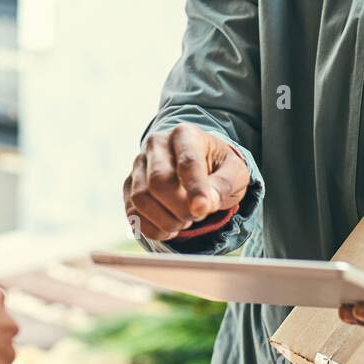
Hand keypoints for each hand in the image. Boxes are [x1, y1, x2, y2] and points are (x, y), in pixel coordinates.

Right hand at [123, 123, 249, 241]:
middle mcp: (156, 144)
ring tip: (184, 221)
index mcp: (185, 135)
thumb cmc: (218, 167)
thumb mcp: (234, 172)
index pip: (187, 162)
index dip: (195, 189)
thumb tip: (205, 204)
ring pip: (141, 198)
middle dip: (180, 208)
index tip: (202, 210)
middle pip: (159, 181)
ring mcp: (139, 164)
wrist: (199, 165)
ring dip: (166, 220)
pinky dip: (151, 229)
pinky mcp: (129, 185)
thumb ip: (223, 185)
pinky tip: (169, 229)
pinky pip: (132, 212)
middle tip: (196, 216)